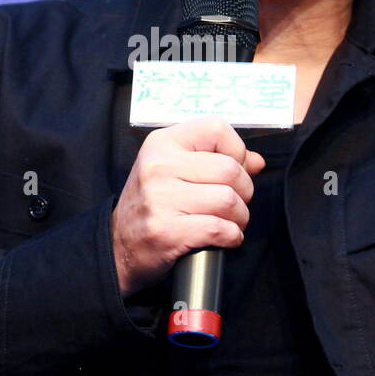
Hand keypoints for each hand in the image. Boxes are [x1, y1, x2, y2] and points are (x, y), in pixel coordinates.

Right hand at [111, 116, 265, 296]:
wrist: (119, 247)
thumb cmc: (151, 206)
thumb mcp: (174, 170)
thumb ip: (216, 159)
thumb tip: (255, 161)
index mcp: (162, 143)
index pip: (217, 128)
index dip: (236, 150)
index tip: (233, 168)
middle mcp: (158, 166)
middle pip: (230, 169)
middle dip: (244, 191)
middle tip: (234, 203)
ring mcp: (160, 199)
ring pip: (228, 200)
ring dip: (239, 217)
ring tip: (228, 221)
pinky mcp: (166, 231)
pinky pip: (220, 229)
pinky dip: (231, 236)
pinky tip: (223, 237)